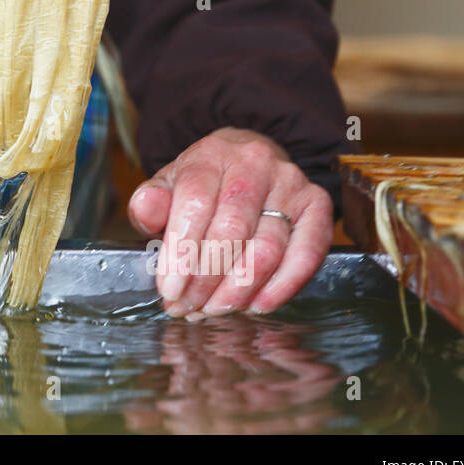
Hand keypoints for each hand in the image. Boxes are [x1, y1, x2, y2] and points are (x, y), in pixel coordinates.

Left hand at [127, 127, 331, 317]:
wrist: (247, 159)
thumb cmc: (204, 182)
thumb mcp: (169, 186)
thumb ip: (151, 202)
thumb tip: (145, 209)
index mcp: (212, 155)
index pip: (196, 203)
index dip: (182, 252)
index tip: (169, 290)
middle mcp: (255, 163)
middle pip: (231, 230)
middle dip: (205, 279)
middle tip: (187, 307)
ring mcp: (291, 183)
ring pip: (267, 248)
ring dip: (238, 290)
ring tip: (213, 310)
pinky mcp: (318, 205)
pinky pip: (306, 254)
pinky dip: (281, 287)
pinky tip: (255, 306)